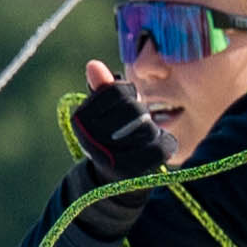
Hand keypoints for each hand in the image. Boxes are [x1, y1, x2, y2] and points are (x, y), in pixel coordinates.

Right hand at [66, 62, 161, 186]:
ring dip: (152, 131)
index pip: (118, 92)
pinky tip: (157, 148)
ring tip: (143, 139)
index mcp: (81, 119)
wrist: (113, 181)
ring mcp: (109, 156)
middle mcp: (90, 138)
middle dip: (141, 114)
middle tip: (137, 125)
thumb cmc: (112, 136)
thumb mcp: (105, 111)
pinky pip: (162, 147)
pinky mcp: (131, 172)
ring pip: (149, 128)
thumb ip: (103, 89)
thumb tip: (93, 65)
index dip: (130, 95)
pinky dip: (165, 145)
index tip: (127, 105)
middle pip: (135, 110)